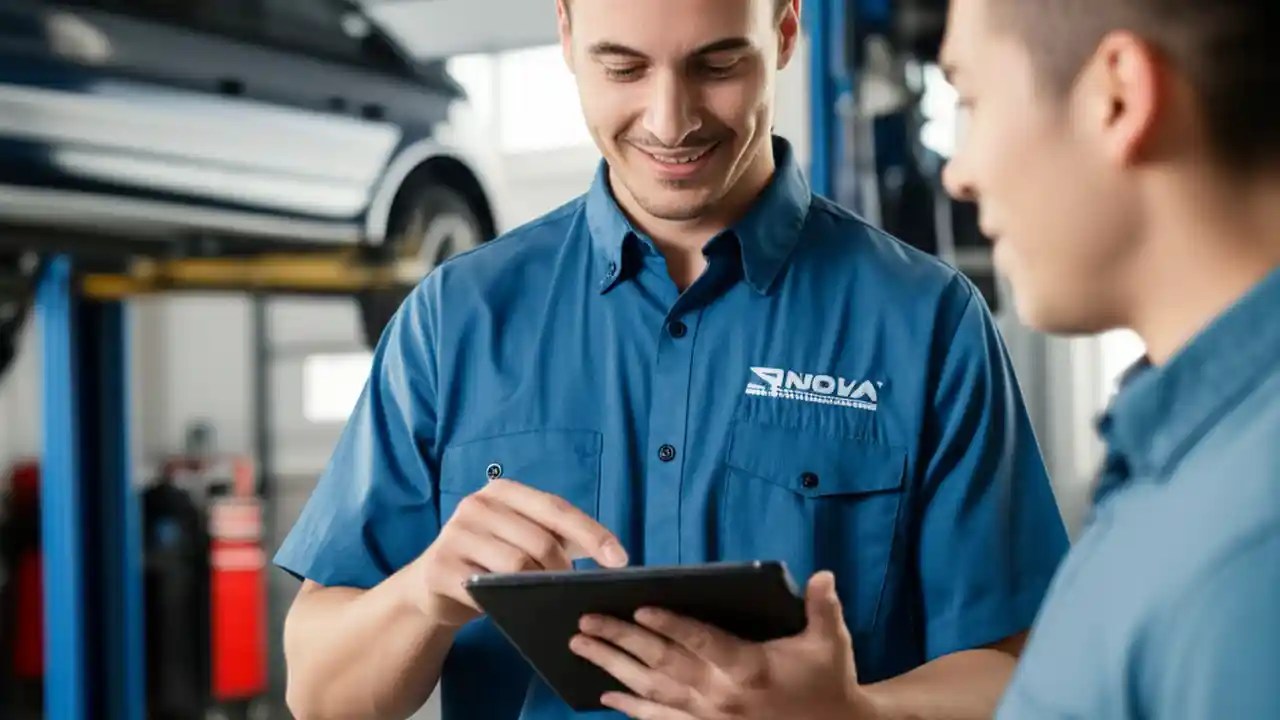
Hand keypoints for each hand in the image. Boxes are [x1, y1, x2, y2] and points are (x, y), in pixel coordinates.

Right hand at [409, 477, 628, 626]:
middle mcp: (477, 504)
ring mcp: (456, 534)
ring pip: (517, 565)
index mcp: (503, 490)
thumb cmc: (491, 558)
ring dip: (538, 586)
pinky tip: (510, 604)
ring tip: (540, 595)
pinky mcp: (442, 567)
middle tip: (568, 587)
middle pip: (541, 540)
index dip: (592, 533)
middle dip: (563, 569)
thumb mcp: (524, 538)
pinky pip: (488, 588)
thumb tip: (612, 557)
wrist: (432, 586)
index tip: (620, 559)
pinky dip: (508, 600)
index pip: (557, 508)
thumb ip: (560, 536)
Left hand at [569, 571, 879, 719]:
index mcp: (749, 668)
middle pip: (663, 663)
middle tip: (586, 620)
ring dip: (613, 666)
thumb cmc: (828, 681)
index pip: (702, 641)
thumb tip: (823, 575)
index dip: (671, 624)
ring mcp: (709, 718)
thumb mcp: (831, 642)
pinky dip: (630, 707)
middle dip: (620, 640)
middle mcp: (722, 695)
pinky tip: (606, 693)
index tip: (640, 608)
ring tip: (581, 645)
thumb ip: (823, 607)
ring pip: (651, 690)